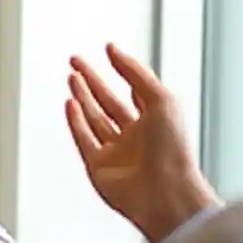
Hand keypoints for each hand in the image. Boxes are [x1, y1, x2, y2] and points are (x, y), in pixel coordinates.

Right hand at [65, 43, 219, 242]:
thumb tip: (113, 49)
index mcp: (156, 122)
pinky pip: (83, 140)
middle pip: (108, 103)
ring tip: (72, 77)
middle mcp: (135, 138)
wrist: (164, 193)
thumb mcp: (160, 98)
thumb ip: (135, 72)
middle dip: (92, 81)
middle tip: (76, 62)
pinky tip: (69, 103)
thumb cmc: (172, 151)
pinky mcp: (98, 168)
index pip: (134, 91)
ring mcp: (116, 154)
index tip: (107, 53)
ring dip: (82, 97)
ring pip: (94, 120)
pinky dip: (75, 121)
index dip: (121, 71)